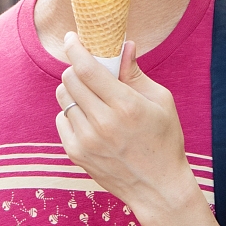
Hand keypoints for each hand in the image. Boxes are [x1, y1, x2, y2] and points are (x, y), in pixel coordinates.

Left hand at [55, 37, 198, 217]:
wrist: (158, 188)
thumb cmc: (164, 140)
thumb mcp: (160, 101)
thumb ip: (135, 73)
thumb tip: (124, 45)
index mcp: (126, 106)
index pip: (87, 69)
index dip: (75, 48)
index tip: (71, 38)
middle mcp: (103, 123)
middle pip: (69, 80)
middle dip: (76, 68)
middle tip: (88, 69)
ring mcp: (86, 140)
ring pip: (63, 98)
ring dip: (74, 90)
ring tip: (92, 97)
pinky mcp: (76, 154)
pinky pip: (61, 119)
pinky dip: (71, 112)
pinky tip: (90, 119)